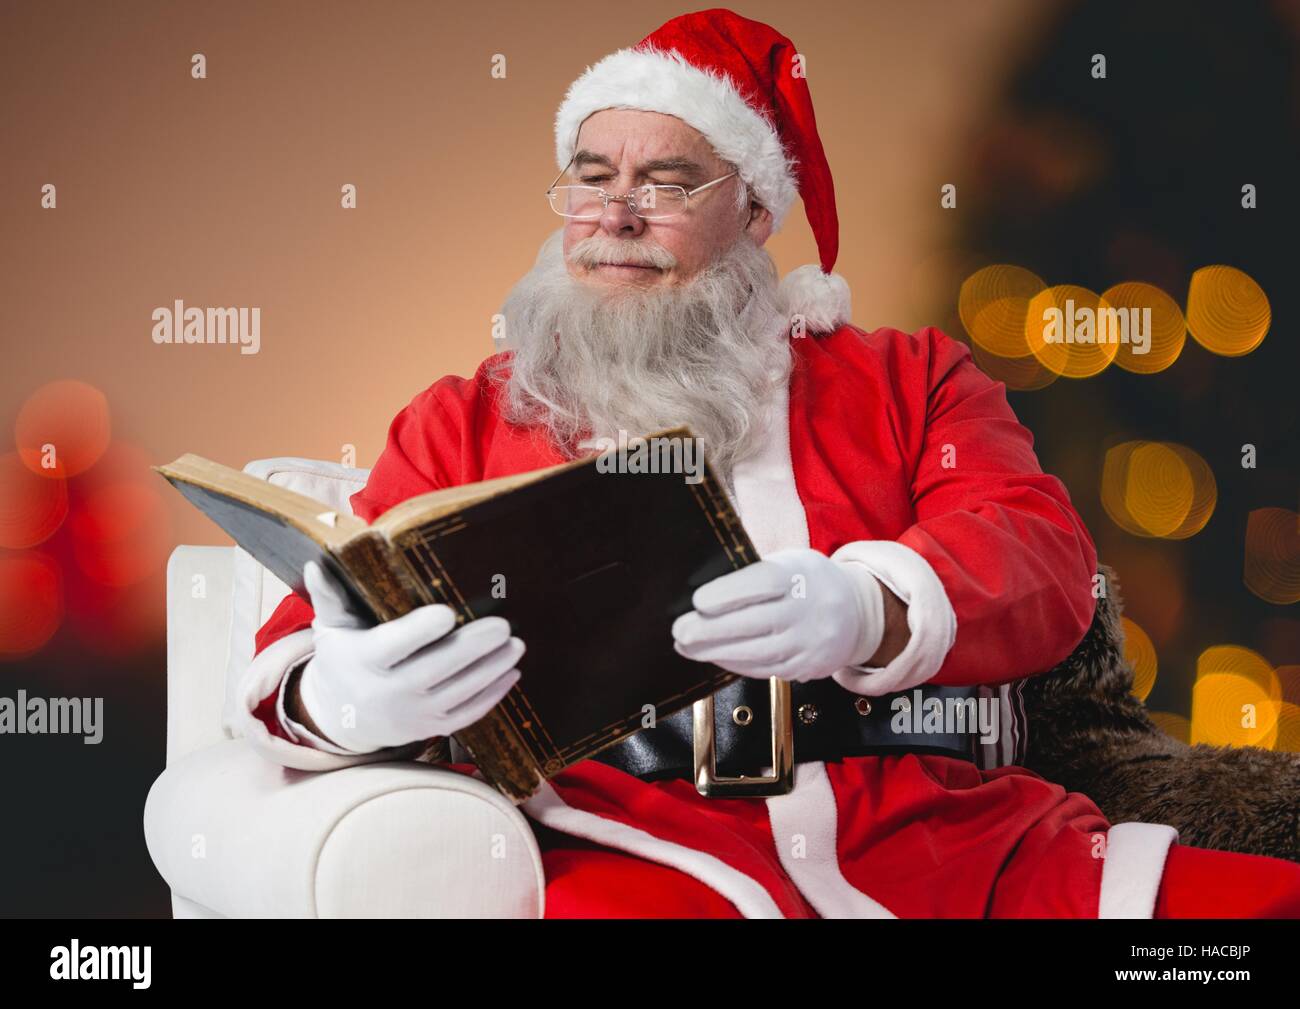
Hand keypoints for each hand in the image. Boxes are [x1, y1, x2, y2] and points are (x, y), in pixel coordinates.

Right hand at [297, 560, 524, 752]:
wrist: (342, 717)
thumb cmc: (344, 658)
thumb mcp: (332, 628)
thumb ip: (329, 596)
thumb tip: (319, 563)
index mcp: (364, 661)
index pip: (394, 646)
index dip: (420, 631)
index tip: (448, 612)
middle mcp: (389, 692)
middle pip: (436, 670)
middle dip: (472, 648)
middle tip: (503, 625)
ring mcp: (414, 714)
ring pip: (459, 693)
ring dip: (491, 669)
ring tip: (516, 645)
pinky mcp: (432, 728)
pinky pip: (467, 715)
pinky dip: (492, 696)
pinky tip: (511, 673)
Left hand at [671, 547, 884, 682]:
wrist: (857, 612)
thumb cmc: (808, 581)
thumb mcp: (789, 562)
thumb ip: (753, 573)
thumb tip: (703, 592)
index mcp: (800, 576)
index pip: (763, 584)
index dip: (728, 593)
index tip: (698, 600)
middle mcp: (808, 611)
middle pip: (755, 624)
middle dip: (711, 631)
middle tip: (680, 632)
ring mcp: (808, 643)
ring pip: (757, 653)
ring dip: (716, 652)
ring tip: (687, 647)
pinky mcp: (805, 667)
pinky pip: (764, 669)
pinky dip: (734, 664)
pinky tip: (714, 656)